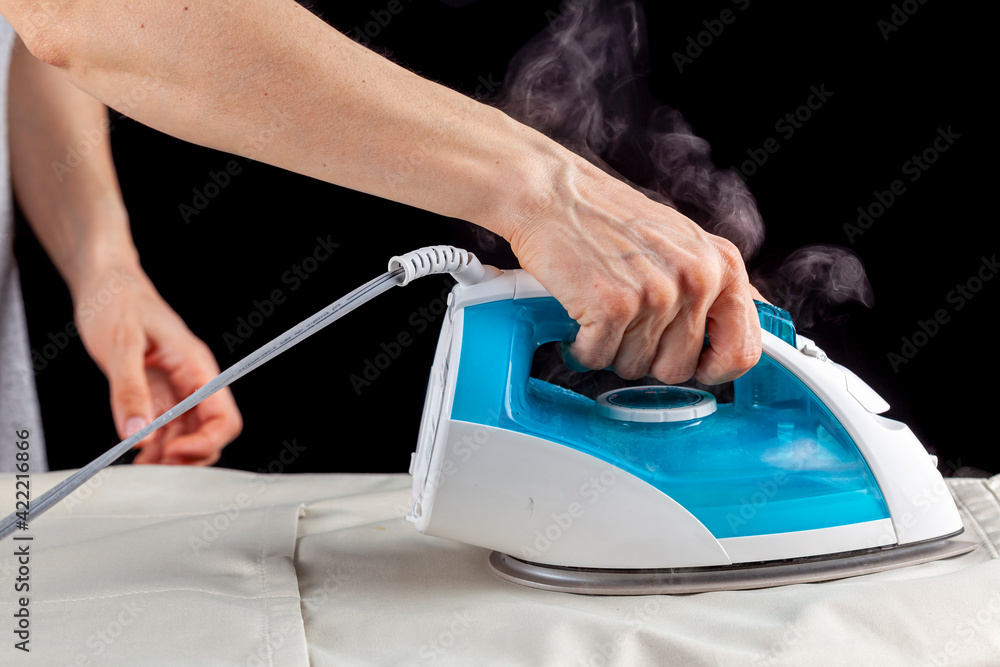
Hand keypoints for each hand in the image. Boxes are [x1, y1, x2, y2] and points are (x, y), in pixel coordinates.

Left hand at [72, 260, 241, 464]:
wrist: (105, 284)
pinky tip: (137, 452)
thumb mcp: (121, 345)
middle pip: (211, 433)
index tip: (173, 454)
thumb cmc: (119, 302)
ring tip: (139, 465)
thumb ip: (129, 390)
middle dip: (188, 456)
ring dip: (170, 457)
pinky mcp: (159, 394)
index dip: (206, 442)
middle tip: (153, 466)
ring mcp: (177, 389)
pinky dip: (156, 447)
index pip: (223, 417)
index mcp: (197, 366)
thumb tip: (136, 434)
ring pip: (189, 435)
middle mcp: (193, 381)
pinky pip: (167, 429)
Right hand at [506, 156, 760, 384]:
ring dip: (610, 347)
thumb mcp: (683, 244)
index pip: (743, 351)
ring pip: (634, 367)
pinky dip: (581, 345)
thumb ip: (714, 288)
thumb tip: (747, 335)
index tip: (696, 367)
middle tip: (625, 318)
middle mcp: (697, 279)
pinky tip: (579, 313)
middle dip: (646, 355)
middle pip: (677, 369)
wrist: (551, 194)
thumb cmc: (608, 219)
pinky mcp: (613, 306)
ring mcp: (656, 293)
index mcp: (722, 265)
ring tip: (600, 305)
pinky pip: (598, 359)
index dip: (715, 370)